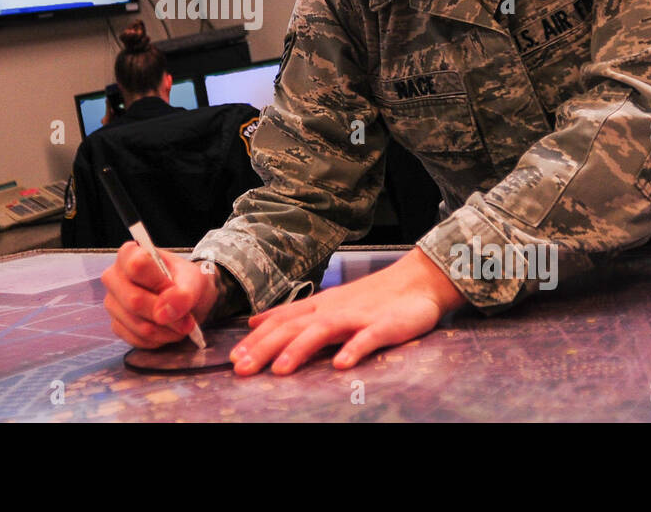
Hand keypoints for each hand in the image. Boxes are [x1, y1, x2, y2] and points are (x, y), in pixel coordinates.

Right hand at [101, 242, 216, 348]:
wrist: (186, 300)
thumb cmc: (186, 282)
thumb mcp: (194, 281)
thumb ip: (183, 293)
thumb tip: (163, 313)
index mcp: (130, 254)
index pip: (137, 266)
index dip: (159, 283)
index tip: (175, 288)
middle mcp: (114, 277)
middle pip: (134, 300)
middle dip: (167, 314)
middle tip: (187, 318)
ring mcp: (112, 302)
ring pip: (137, 324)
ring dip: (166, 330)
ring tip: (180, 323)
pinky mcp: (116, 325)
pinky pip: (137, 339)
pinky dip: (159, 339)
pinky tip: (167, 330)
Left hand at [229, 247, 465, 375]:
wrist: (416, 281)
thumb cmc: (371, 298)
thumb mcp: (326, 304)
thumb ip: (293, 315)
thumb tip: (254, 323)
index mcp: (319, 307)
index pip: (281, 322)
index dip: (256, 340)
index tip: (233, 358)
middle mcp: (333, 310)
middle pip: (293, 327)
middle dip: (265, 348)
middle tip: (241, 369)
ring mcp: (358, 317)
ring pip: (323, 331)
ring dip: (299, 349)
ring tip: (280, 370)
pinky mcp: (385, 325)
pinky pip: (367, 338)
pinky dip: (353, 349)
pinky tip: (340, 365)